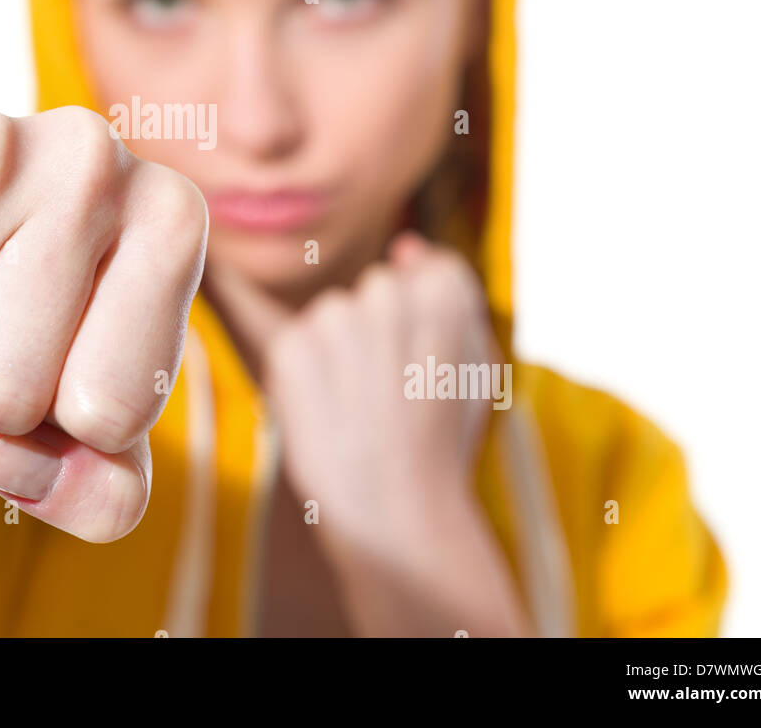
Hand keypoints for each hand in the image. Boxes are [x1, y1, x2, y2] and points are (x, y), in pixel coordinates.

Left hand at [205, 233, 529, 634]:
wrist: (396, 514)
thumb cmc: (441, 442)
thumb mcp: (471, 366)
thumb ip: (446, 292)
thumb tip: (406, 245)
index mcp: (444, 294)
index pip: (428, 271)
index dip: (427, 326)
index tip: (429, 372)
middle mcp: (387, 294)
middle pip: (378, 288)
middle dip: (380, 330)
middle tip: (392, 393)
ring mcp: (334, 320)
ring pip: (334, 312)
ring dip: (340, 351)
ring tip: (361, 407)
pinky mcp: (289, 348)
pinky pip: (296, 340)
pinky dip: (306, 375)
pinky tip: (329, 413)